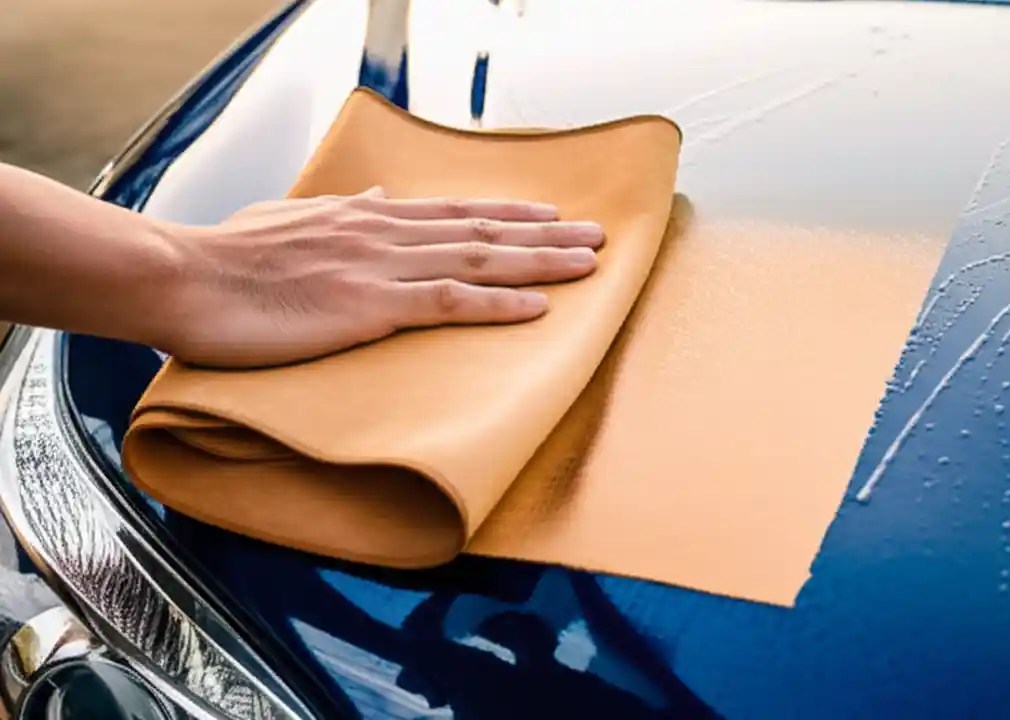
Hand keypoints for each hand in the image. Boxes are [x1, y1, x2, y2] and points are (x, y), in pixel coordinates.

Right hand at [157, 187, 602, 366]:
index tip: (548, 213)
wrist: (183, 278)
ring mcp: (382, 268)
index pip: (454, 212)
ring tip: (589, 263)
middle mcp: (385, 233)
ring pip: (481, 260)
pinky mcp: (370, 306)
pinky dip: (499, 304)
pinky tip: (539, 307)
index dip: (507, 213)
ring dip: (541, 262)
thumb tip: (375, 200)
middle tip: (596, 236)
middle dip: (545, 234)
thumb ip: (339, 213)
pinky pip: (450, 303)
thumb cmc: (226, 259)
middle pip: (483, 231)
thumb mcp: (287, 222)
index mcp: (365, 218)